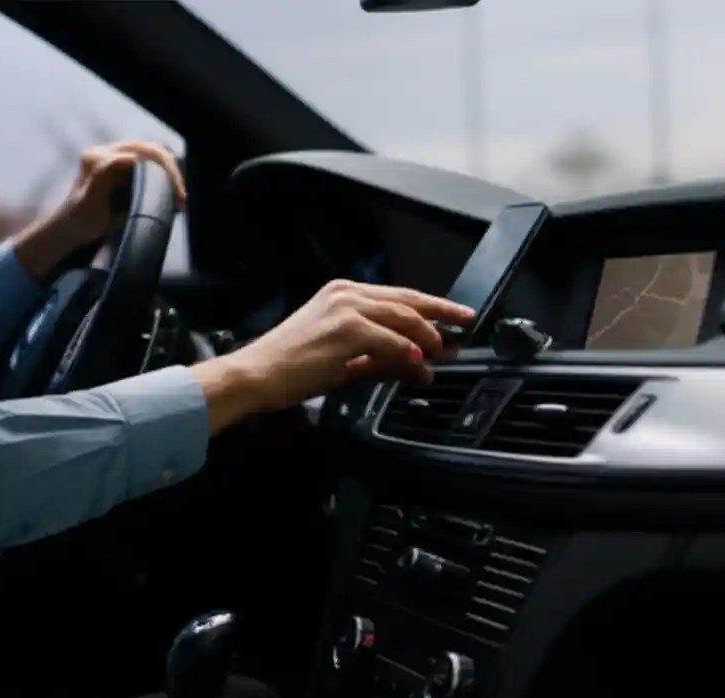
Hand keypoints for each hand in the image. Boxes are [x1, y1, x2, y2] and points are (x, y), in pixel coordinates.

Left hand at [50, 140, 186, 247]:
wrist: (71, 229)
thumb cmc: (78, 219)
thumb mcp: (88, 201)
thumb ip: (104, 176)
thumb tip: (131, 157)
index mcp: (99, 156)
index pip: (138, 152)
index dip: (160, 169)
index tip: (175, 194)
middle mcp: (109, 152)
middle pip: (150, 149)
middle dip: (169, 171)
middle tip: (181, 197)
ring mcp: (119, 159)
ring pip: (154, 156)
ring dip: (169, 174)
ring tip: (179, 198)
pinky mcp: (126, 169)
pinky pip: (152, 166)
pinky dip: (165, 179)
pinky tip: (173, 196)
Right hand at [192, 280, 474, 432]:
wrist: (257, 375)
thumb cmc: (290, 368)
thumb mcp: (342, 359)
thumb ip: (379, 357)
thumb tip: (414, 364)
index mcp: (342, 294)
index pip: (397, 296)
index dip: (430, 307)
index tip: (453, 317)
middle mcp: (346, 294)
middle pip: (407, 300)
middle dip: (441, 312)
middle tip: (467, 322)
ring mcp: (346, 310)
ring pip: (403, 317)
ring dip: (429, 336)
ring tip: (445, 351)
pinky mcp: (346, 330)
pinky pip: (390, 341)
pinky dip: (408, 352)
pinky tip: (419, 364)